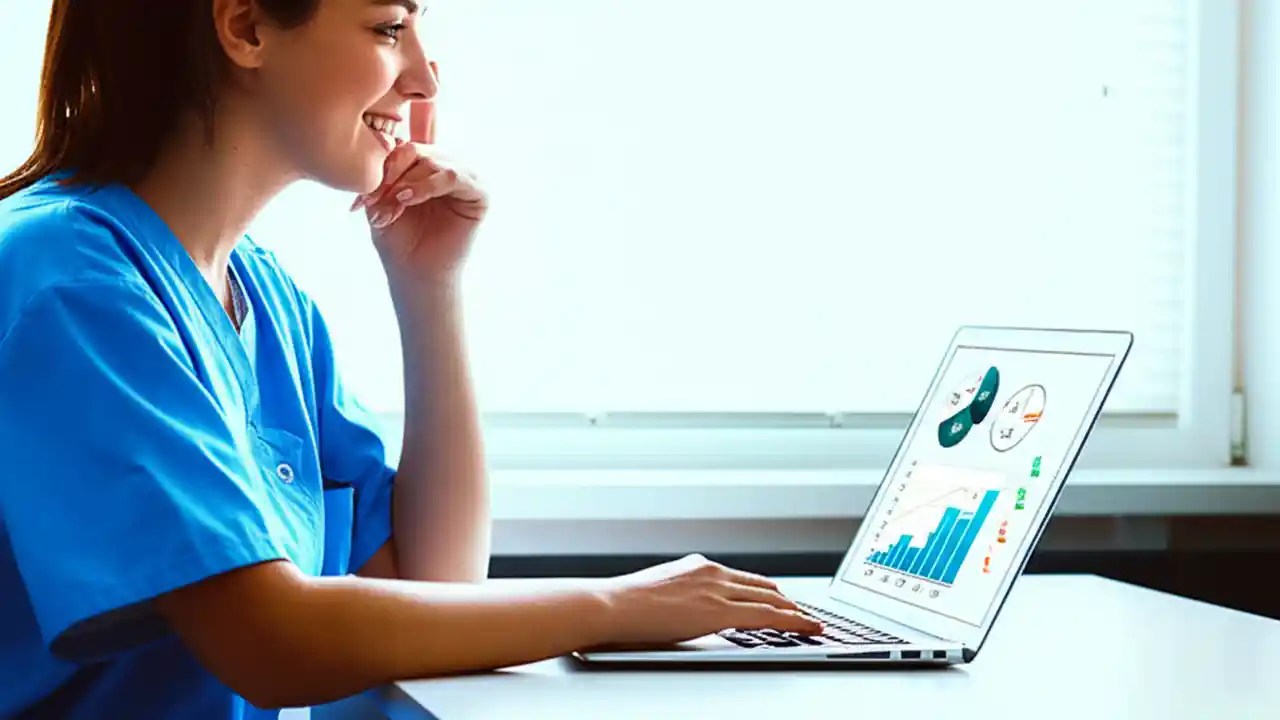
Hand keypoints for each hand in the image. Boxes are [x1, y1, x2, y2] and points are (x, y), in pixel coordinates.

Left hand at [351, 101, 487, 281]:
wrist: (413, 275)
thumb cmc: (396, 240)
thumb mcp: (380, 197)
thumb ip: (384, 168)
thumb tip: (387, 140)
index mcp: (425, 164)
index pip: (425, 125)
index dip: (426, 101)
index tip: (433, 63)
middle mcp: (447, 166)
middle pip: (418, 147)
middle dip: (390, 170)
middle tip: (370, 198)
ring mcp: (465, 178)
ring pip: (433, 159)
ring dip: (404, 182)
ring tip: (389, 205)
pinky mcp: (479, 193)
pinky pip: (451, 175)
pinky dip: (426, 186)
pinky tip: (408, 199)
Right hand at [589, 554, 822, 647]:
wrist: (612, 606)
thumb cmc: (626, 606)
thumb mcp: (659, 591)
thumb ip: (680, 596)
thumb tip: (686, 610)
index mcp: (697, 565)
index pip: (742, 578)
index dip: (765, 590)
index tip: (779, 598)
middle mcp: (712, 571)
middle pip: (762, 586)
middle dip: (785, 601)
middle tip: (801, 612)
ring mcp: (717, 589)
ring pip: (771, 599)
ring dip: (794, 611)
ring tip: (811, 622)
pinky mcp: (720, 610)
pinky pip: (768, 616)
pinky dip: (794, 621)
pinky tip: (807, 627)